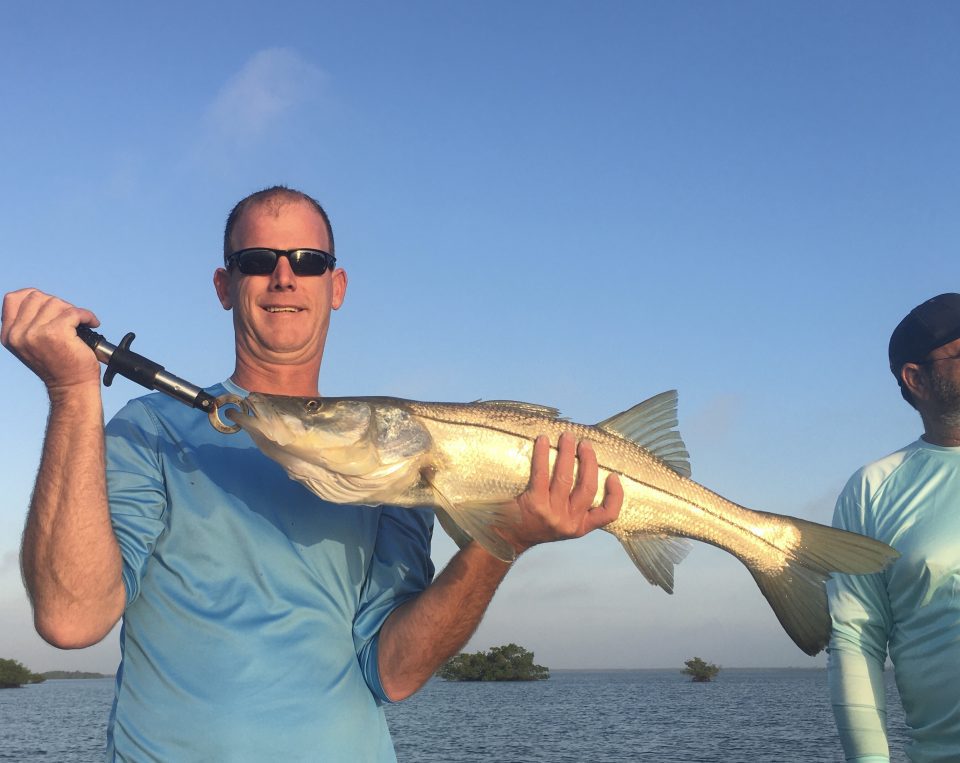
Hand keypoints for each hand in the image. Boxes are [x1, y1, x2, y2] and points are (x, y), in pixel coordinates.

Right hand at [1, 288, 101, 392]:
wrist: (71, 386)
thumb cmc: (58, 365)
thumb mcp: (32, 343)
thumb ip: (29, 323)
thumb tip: (41, 299)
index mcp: (9, 334)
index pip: (13, 299)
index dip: (34, 296)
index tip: (50, 306)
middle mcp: (18, 334)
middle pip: (37, 298)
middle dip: (58, 304)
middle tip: (70, 318)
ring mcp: (35, 333)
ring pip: (56, 303)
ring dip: (73, 311)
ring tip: (80, 324)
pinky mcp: (56, 333)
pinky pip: (74, 312)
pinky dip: (87, 316)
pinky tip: (91, 323)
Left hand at [502, 431, 622, 555]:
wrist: (506, 539)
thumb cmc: (534, 524)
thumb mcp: (561, 524)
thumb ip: (573, 508)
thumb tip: (586, 471)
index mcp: (579, 527)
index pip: (608, 514)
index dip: (616, 495)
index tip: (614, 476)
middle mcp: (568, 522)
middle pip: (587, 487)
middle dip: (589, 461)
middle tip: (585, 444)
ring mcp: (552, 514)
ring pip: (566, 477)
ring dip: (568, 453)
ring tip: (567, 437)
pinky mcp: (534, 504)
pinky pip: (541, 473)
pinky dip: (543, 454)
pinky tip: (543, 441)